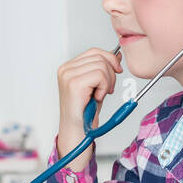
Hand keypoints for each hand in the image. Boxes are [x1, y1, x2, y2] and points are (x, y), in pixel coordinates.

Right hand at [55, 46, 122, 168]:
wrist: (78, 131)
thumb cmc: (85, 112)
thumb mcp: (97, 85)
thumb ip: (103, 69)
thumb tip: (116, 56)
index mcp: (68, 67)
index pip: (94, 51)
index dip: (109, 58)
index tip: (117, 70)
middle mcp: (66, 69)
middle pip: (99, 57)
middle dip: (110, 73)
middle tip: (107, 90)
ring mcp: (68, 75)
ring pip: (102, 65)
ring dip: (107, 82)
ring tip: (100, 95)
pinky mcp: (74, 83)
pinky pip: (100, 75)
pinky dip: (104, 87)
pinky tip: (97, 97)